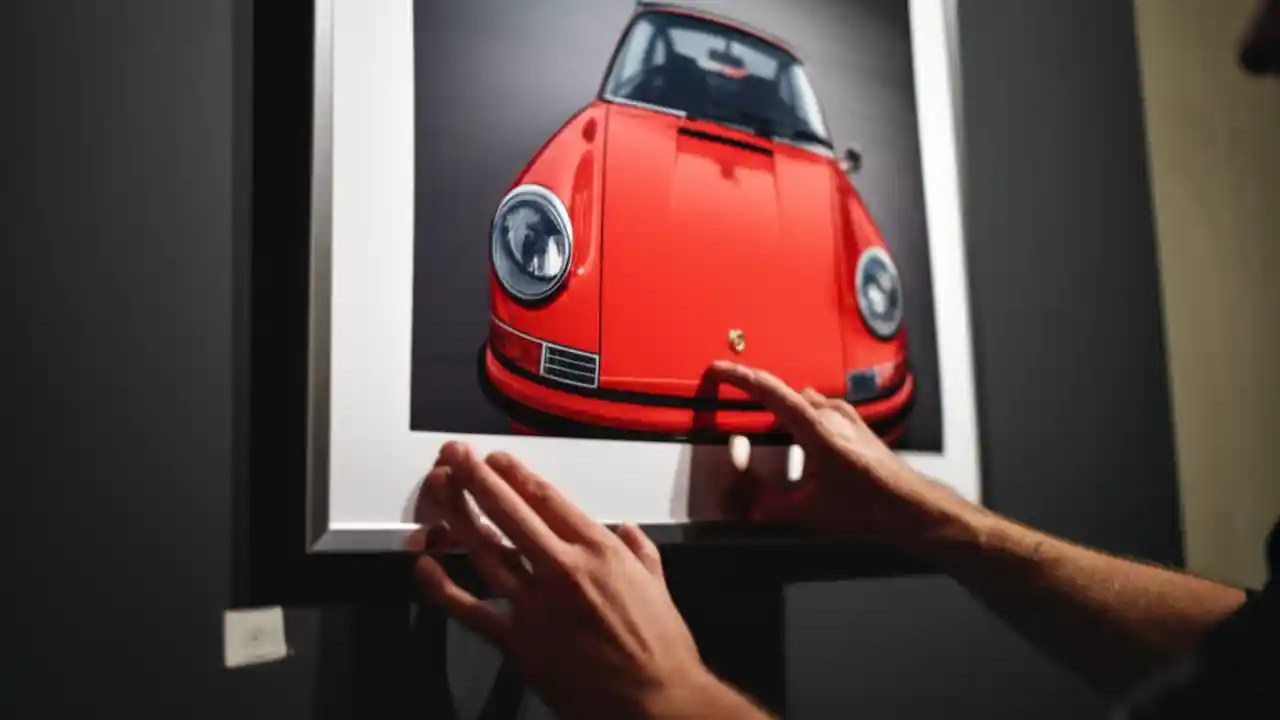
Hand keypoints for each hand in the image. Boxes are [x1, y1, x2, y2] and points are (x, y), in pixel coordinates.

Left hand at [414, 442, 769, 719]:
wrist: (656, 701)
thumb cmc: (661, 647)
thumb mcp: (658, 583)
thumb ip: (639, 549)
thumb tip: (627, 529)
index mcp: (599, 550)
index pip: (547, 498)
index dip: (515, 474)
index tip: (495, 460)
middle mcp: (563, 568)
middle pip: (508, 511)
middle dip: (475, 477)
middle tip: (453, 455)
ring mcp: (535, 605)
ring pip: (483, 549)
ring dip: (456, 515)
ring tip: (437, 489)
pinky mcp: (518, 642)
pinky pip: (469, 608)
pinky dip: (441, 586)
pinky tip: (424, 563)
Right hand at [708, 361, 980, 552]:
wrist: (909, 507)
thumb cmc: (869, 506)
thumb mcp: (808, 510)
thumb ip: (767, 504)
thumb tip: (741, 498)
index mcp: (816, 428)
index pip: (769, 391)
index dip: (738, 377)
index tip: (716, 369)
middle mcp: (831, 414)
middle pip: (783, 395)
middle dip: (758, 402)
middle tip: (737, 414)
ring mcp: (846, 416)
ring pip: (802, 403)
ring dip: (782, 415)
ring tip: (769, 440)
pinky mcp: (854, 423)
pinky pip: (819, 411)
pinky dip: (801, 422)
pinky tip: (800, 448)